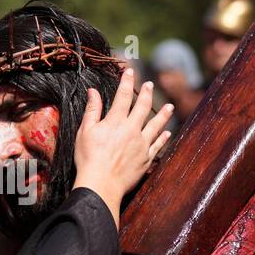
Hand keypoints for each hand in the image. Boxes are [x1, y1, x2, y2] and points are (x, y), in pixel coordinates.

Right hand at [72, 68, 172, 226]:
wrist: (101, 183)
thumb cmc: (88, 158)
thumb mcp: (85, 132)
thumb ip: (92, 110)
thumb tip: (93, 91)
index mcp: (115, 121)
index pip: (123, 96)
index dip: (127, 82)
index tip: (130, 71)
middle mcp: (132, 129)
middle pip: (143, 107)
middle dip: (147, 93)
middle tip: (150, 85)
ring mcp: (142, 144)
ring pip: (156, 125)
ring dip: (163, 114)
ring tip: (170, 106)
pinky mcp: (146, 159)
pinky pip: (158, 145)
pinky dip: (163, 138)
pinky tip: (167, 133)